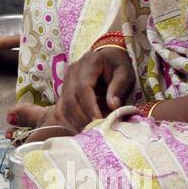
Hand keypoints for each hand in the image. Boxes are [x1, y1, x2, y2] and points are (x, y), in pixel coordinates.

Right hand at [5, 45, 134, 134]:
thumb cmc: (118, 64)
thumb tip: (112, 106)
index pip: (83, 88)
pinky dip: (70, 120)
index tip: (98, 122)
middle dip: (82, 119)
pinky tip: (81, 128)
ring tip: (90, 132)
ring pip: (64, 106)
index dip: (89, 107)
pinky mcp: (64, 89)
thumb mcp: (125, 73)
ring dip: (76, 122)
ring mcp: (66, 80)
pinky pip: (62, 108)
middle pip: (71, 99)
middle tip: (96, 131)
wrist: (108, 56)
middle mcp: (73, 71)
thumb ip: (118, 88)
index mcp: (89, 63)